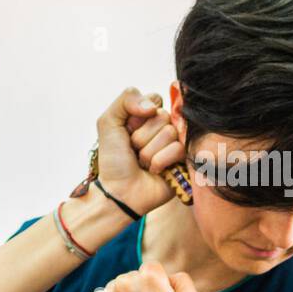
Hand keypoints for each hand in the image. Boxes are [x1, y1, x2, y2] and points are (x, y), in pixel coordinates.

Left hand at [96, 87, 180, 215]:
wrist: (119, 191)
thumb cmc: (113, 160)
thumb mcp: (108, 123)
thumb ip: (125, 100)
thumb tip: (152, 106)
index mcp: (147, 116)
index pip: (154, 99)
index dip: (138, 116)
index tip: (127, 131)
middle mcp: (163, 127)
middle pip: (162, 117)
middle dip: (142, 137)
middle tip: (134, 151)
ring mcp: (175, 142)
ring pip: (169, 133)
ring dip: (149, 152)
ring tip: (142, 163)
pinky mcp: (184, 159)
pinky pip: (177, 149)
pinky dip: (160, 161)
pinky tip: (154, 170)